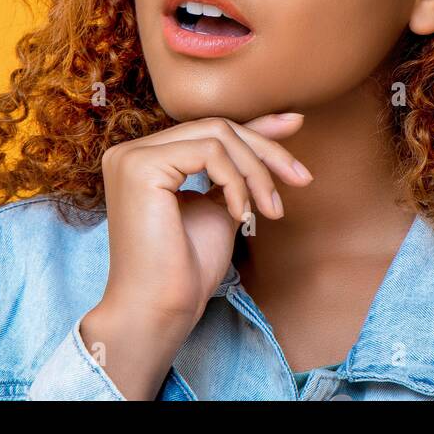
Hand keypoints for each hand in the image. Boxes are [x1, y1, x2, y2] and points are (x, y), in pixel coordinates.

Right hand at [80, 112, 312, 397]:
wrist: (160, 310)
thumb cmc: (187, 268)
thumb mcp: (224, 203)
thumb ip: (240, 166)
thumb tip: (285, 123)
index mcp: (145, 159)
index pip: (209, 131)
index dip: (256, 127)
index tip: (296, 124)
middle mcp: (131, 151)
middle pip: (216, 127)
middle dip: (266, 151)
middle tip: (302, 179)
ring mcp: (132, 156)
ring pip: (217, 135)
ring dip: (256, 173)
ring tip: (270, 210)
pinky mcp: (141, 166)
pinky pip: (210, 153)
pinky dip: (236, 182)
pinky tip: (241, 215)